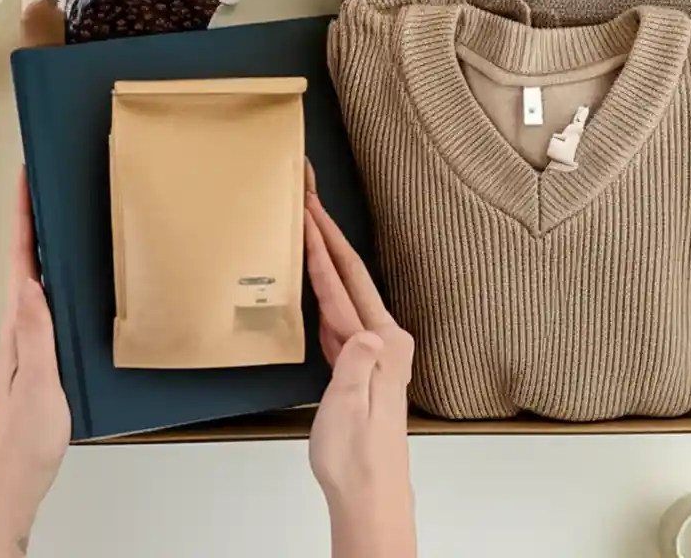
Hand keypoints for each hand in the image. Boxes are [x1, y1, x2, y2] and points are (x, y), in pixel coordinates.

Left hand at [0, 2, 70, 557]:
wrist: (16, 475)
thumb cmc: (25, 436)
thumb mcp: (38, 382)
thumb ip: (35, 334)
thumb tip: (32, 280)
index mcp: (20, 321)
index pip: (20, 253)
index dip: (24, 211)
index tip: (29, 168)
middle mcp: (22, 321)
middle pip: (28, 254)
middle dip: (37, 211)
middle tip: (52, 172)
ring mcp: (31, 336)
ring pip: (41, 273)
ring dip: (49, 238)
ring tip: (67, 208)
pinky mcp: (45, 351)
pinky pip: (54, 298)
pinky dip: (63, 272)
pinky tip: (82, 274)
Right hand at [304, 163, 416, 557]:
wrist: (369, 493)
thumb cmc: (358, 458)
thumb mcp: (353, 409)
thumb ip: (358, 366)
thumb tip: (365, 333)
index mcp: (383, 345)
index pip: (347, 282)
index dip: (324, 245)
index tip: (308, 210)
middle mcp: (383, 342)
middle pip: (350, 277)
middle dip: (328, 236)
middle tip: (308, 198)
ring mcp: (372, 352)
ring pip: (344, 292)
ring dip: (325, 260)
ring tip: (307, 228)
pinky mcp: (359, 366)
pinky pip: (338, 316)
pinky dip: (324, 292)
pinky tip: (314, 281)